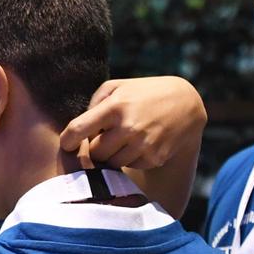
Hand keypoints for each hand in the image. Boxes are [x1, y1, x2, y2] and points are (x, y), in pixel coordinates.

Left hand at [58, 75, 206, 170]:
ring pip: (111, 163)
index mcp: (115, 106)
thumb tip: (78, 130)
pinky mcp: (154, 158)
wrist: (186, 104)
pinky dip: (130, 158)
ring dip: (113, 155)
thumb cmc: (143, 94)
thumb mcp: (118, 87)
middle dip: (96, 147)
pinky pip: (130, 166)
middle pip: (95, 153)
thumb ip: (94, 104)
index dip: (67, 140)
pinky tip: (140, 144)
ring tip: (124, 139)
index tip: (66, 144)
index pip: (78, 129)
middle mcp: (128, 127)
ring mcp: (142, 145)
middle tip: (105, 138)